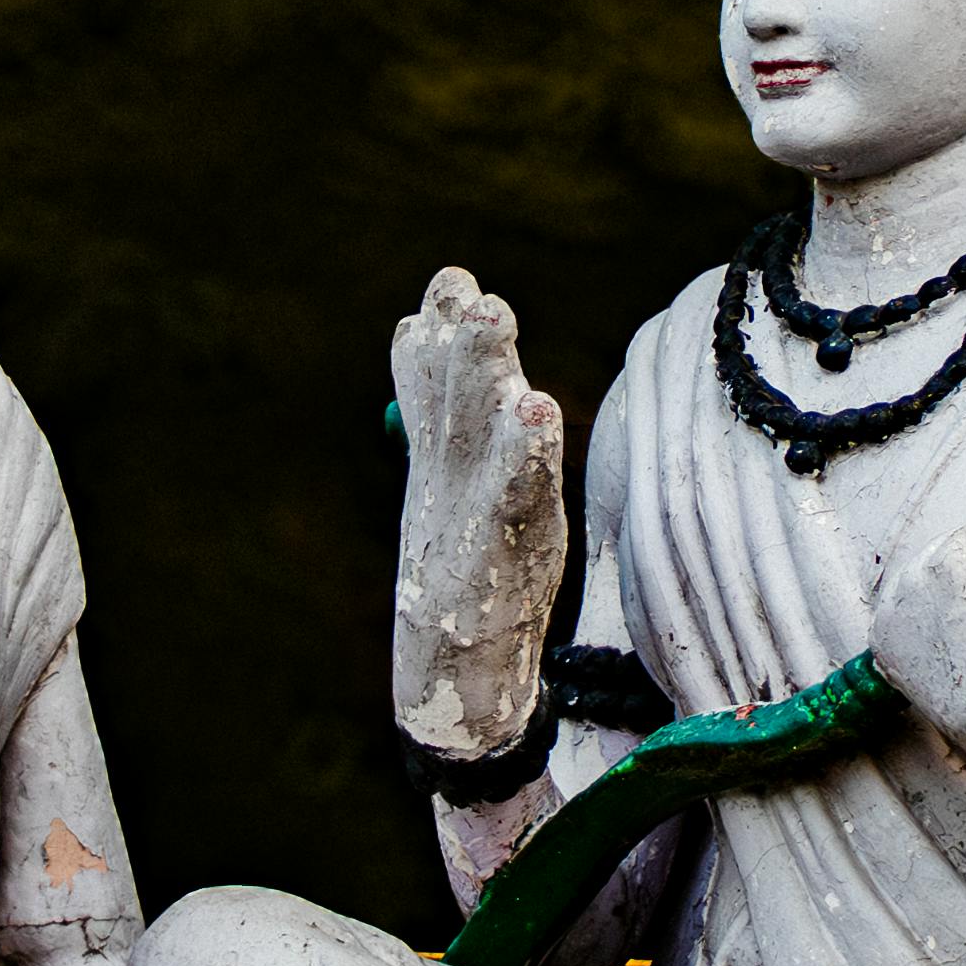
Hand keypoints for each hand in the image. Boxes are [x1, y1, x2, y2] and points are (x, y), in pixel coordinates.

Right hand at [390, 268, 569, 758]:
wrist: (456, 682)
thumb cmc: (478, 580)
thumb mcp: (473, 499)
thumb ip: (474, 437)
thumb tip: (495, 382)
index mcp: (439, 462)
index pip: (429, 382)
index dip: (437, 332)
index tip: (448, 284)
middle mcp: (445, 480)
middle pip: (450, 392)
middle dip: (456, 337)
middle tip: (460, 285)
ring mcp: (466, 516)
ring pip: (475, 429)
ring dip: (482, 372)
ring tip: (493, 315)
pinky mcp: (494, 553)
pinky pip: (510, 492)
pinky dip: (522, 451)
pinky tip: (536, 412)